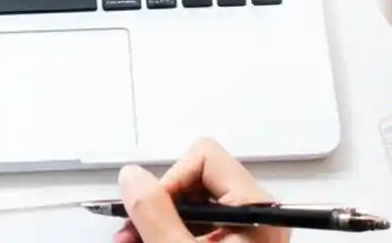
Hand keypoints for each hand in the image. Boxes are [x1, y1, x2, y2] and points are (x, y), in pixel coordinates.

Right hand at [115, 139, 289, 242]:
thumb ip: (156, 214)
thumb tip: (134, 177)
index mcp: (257, 209)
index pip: (205, 157)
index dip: (170, 180)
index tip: (150, 210)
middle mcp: (258, 215)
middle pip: (196, 179)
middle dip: (159, 204)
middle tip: (133, 229)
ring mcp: (248, 232)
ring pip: (193, 203)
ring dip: (160, 220)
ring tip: (135, 240)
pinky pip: (199, 224)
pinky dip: (172, 233)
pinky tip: (152, 242)